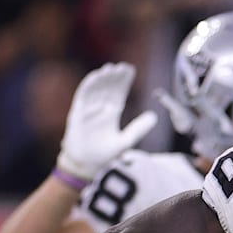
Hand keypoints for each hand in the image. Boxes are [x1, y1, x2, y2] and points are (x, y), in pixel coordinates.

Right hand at [57, 63, 159, 181]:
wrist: (86, 167)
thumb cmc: (104, 156)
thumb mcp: (127, 140)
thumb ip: (139, 128)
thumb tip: (155, 116)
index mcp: (111, 115)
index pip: (118, 94)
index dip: (124, 82)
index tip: (131, 70)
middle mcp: (99, 110)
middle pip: (108, 88)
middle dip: (115, 77)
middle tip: (123, 66)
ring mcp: (88, 110)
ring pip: (96, 89)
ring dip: (103, 78)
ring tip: (112, 68)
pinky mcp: (78, 113)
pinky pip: (82, 96)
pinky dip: (89, 85)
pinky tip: (96, 76)